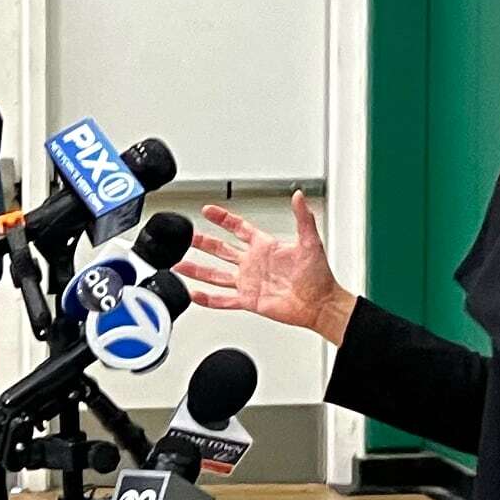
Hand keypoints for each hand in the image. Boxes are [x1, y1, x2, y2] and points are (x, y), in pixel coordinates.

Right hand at [181, 194, 352, 342]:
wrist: (320, 304)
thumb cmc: (319, 276)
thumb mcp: (311, 241)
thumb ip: (303, 218)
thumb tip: (299, 196)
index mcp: (265, 246)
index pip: (238, 228)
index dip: (223, 219)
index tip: (208, 210)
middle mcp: (253, 263)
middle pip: (221, 249)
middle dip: (202, 242)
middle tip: (186, 236)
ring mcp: (249, 282)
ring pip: (216, 274)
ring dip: (198, 269)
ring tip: (179, 264)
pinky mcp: (249, 300)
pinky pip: (224, 300)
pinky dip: (208, 299)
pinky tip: (194, 294)